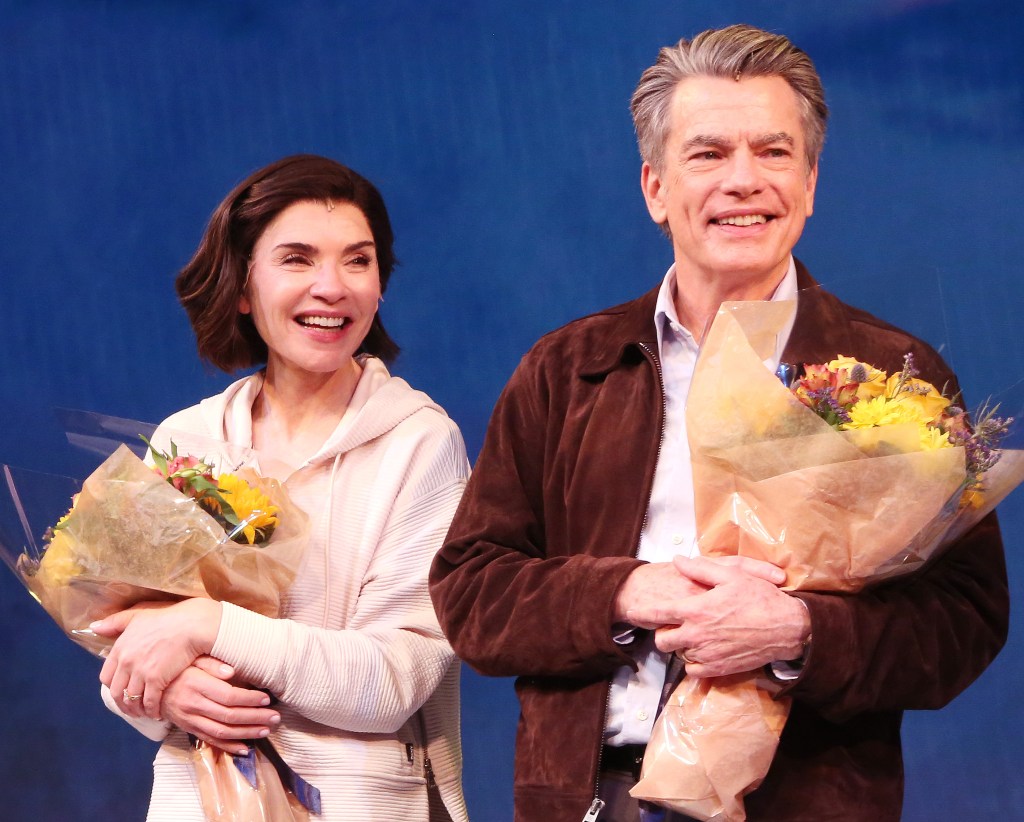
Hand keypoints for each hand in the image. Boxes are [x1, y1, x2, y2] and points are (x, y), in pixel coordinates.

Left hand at [93, 598, 221, 719]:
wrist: (191, 625)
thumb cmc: (167, 618)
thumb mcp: (137, 615)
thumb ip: (115, 622)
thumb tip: (94, 627)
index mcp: (120, 648)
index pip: (106, 677)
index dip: (114, 687)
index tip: (122, 692)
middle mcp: (126, 662)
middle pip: (117, 692)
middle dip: (123, 704)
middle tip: (132, 708)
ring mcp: (140, 672)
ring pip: (131, 700)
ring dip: (137, 710)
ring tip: (144, 713)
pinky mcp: (156, 680)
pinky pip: (149, 702)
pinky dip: (152, 711)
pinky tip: (157, 713)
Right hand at [162, 656, 280, 754]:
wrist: (151, 688)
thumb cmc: (178, 669)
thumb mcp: (192, 658)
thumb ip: (212, 664)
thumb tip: (232, 671)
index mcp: (197, 685)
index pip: (228, 696)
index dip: (250, 699)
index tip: (267, 698)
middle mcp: (193, 705)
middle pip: (229, 716)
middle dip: (255, 718)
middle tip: (275, 717)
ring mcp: (190, 720)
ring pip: (222, 732)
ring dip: (246, 733)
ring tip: (266, 730)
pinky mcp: (189, 729)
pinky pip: (210, 741)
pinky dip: (228, 746)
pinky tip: (245, 747)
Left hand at [652, 556, 810, 677]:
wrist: (787, 627)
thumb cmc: (760, 597)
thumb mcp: (731, 575)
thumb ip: (700, 568)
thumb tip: (678, 560)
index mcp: (697, 610)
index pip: (658, 613)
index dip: (641, 613)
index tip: (631, 612)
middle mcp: (698, 635)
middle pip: (662, 641)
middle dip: (663, 633)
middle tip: (673, 625)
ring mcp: (708, 654)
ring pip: (679, 655)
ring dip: (682, 646)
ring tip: (695, 635)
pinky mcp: (720, 669)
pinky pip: (694, 671)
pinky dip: (695, 662)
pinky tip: (704, 650)